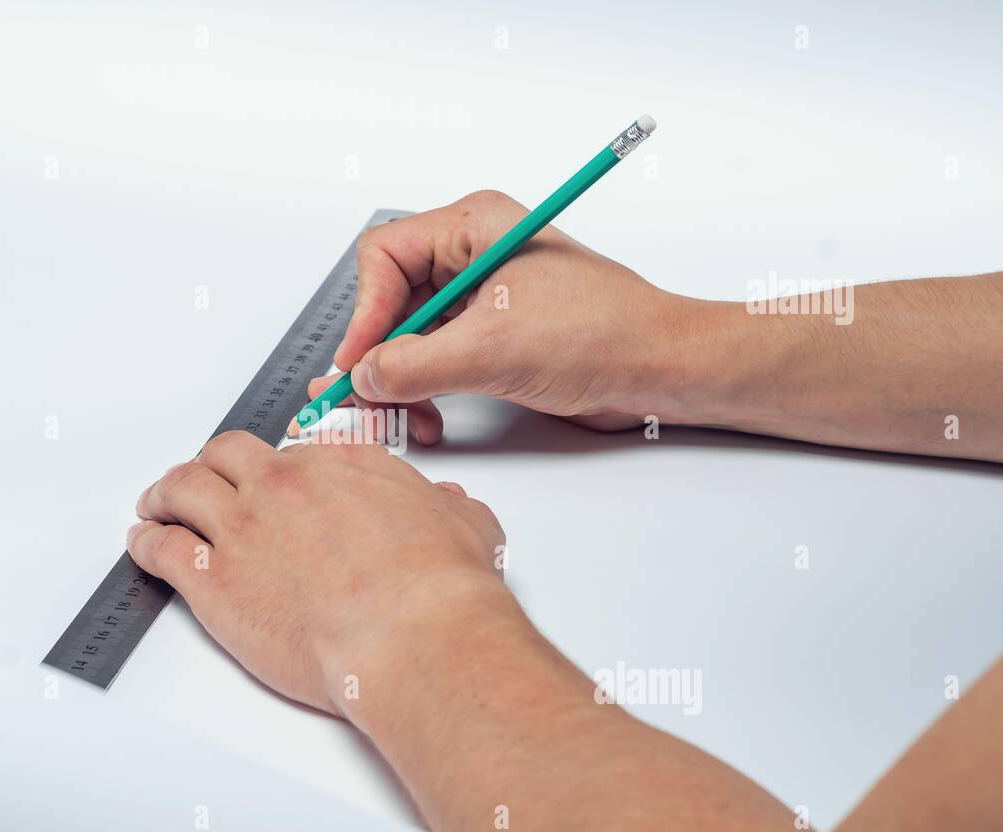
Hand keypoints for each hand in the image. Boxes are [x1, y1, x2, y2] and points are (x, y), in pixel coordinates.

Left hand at [126, 431, 510, 714]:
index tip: (272, 480)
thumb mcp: (465, 525)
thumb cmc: (441, 587)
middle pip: (227, 455)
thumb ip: (446, 508)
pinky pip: (161, 548)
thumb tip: (450, 506)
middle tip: (203, 481)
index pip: (294, 450)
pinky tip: (141, 546)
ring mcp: (244, 528)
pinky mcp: (214, 580)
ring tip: (155, 505)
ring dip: (164, 494)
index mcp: (340, 465)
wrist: (414, 633)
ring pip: (182, 488)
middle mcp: (284, 485)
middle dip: (211, 466)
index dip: (277, 467)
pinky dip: (145, 543)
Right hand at [310, 189, 685, 442]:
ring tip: (407, 418)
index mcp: (473, 227)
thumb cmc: (602, 335)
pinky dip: (424, 391)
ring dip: (400, 381)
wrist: (659, 370)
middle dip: (378, 354)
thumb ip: (414, 365)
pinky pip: (434, 360)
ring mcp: (481, 298)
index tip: (359, 361)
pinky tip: (429, 418)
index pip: (384, 256)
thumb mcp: (492, 350)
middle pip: (390, 300)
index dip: (365, 311)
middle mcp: (472, 256)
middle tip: (363, 398)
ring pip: (408, 336)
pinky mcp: (491, 336)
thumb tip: (362, 378)